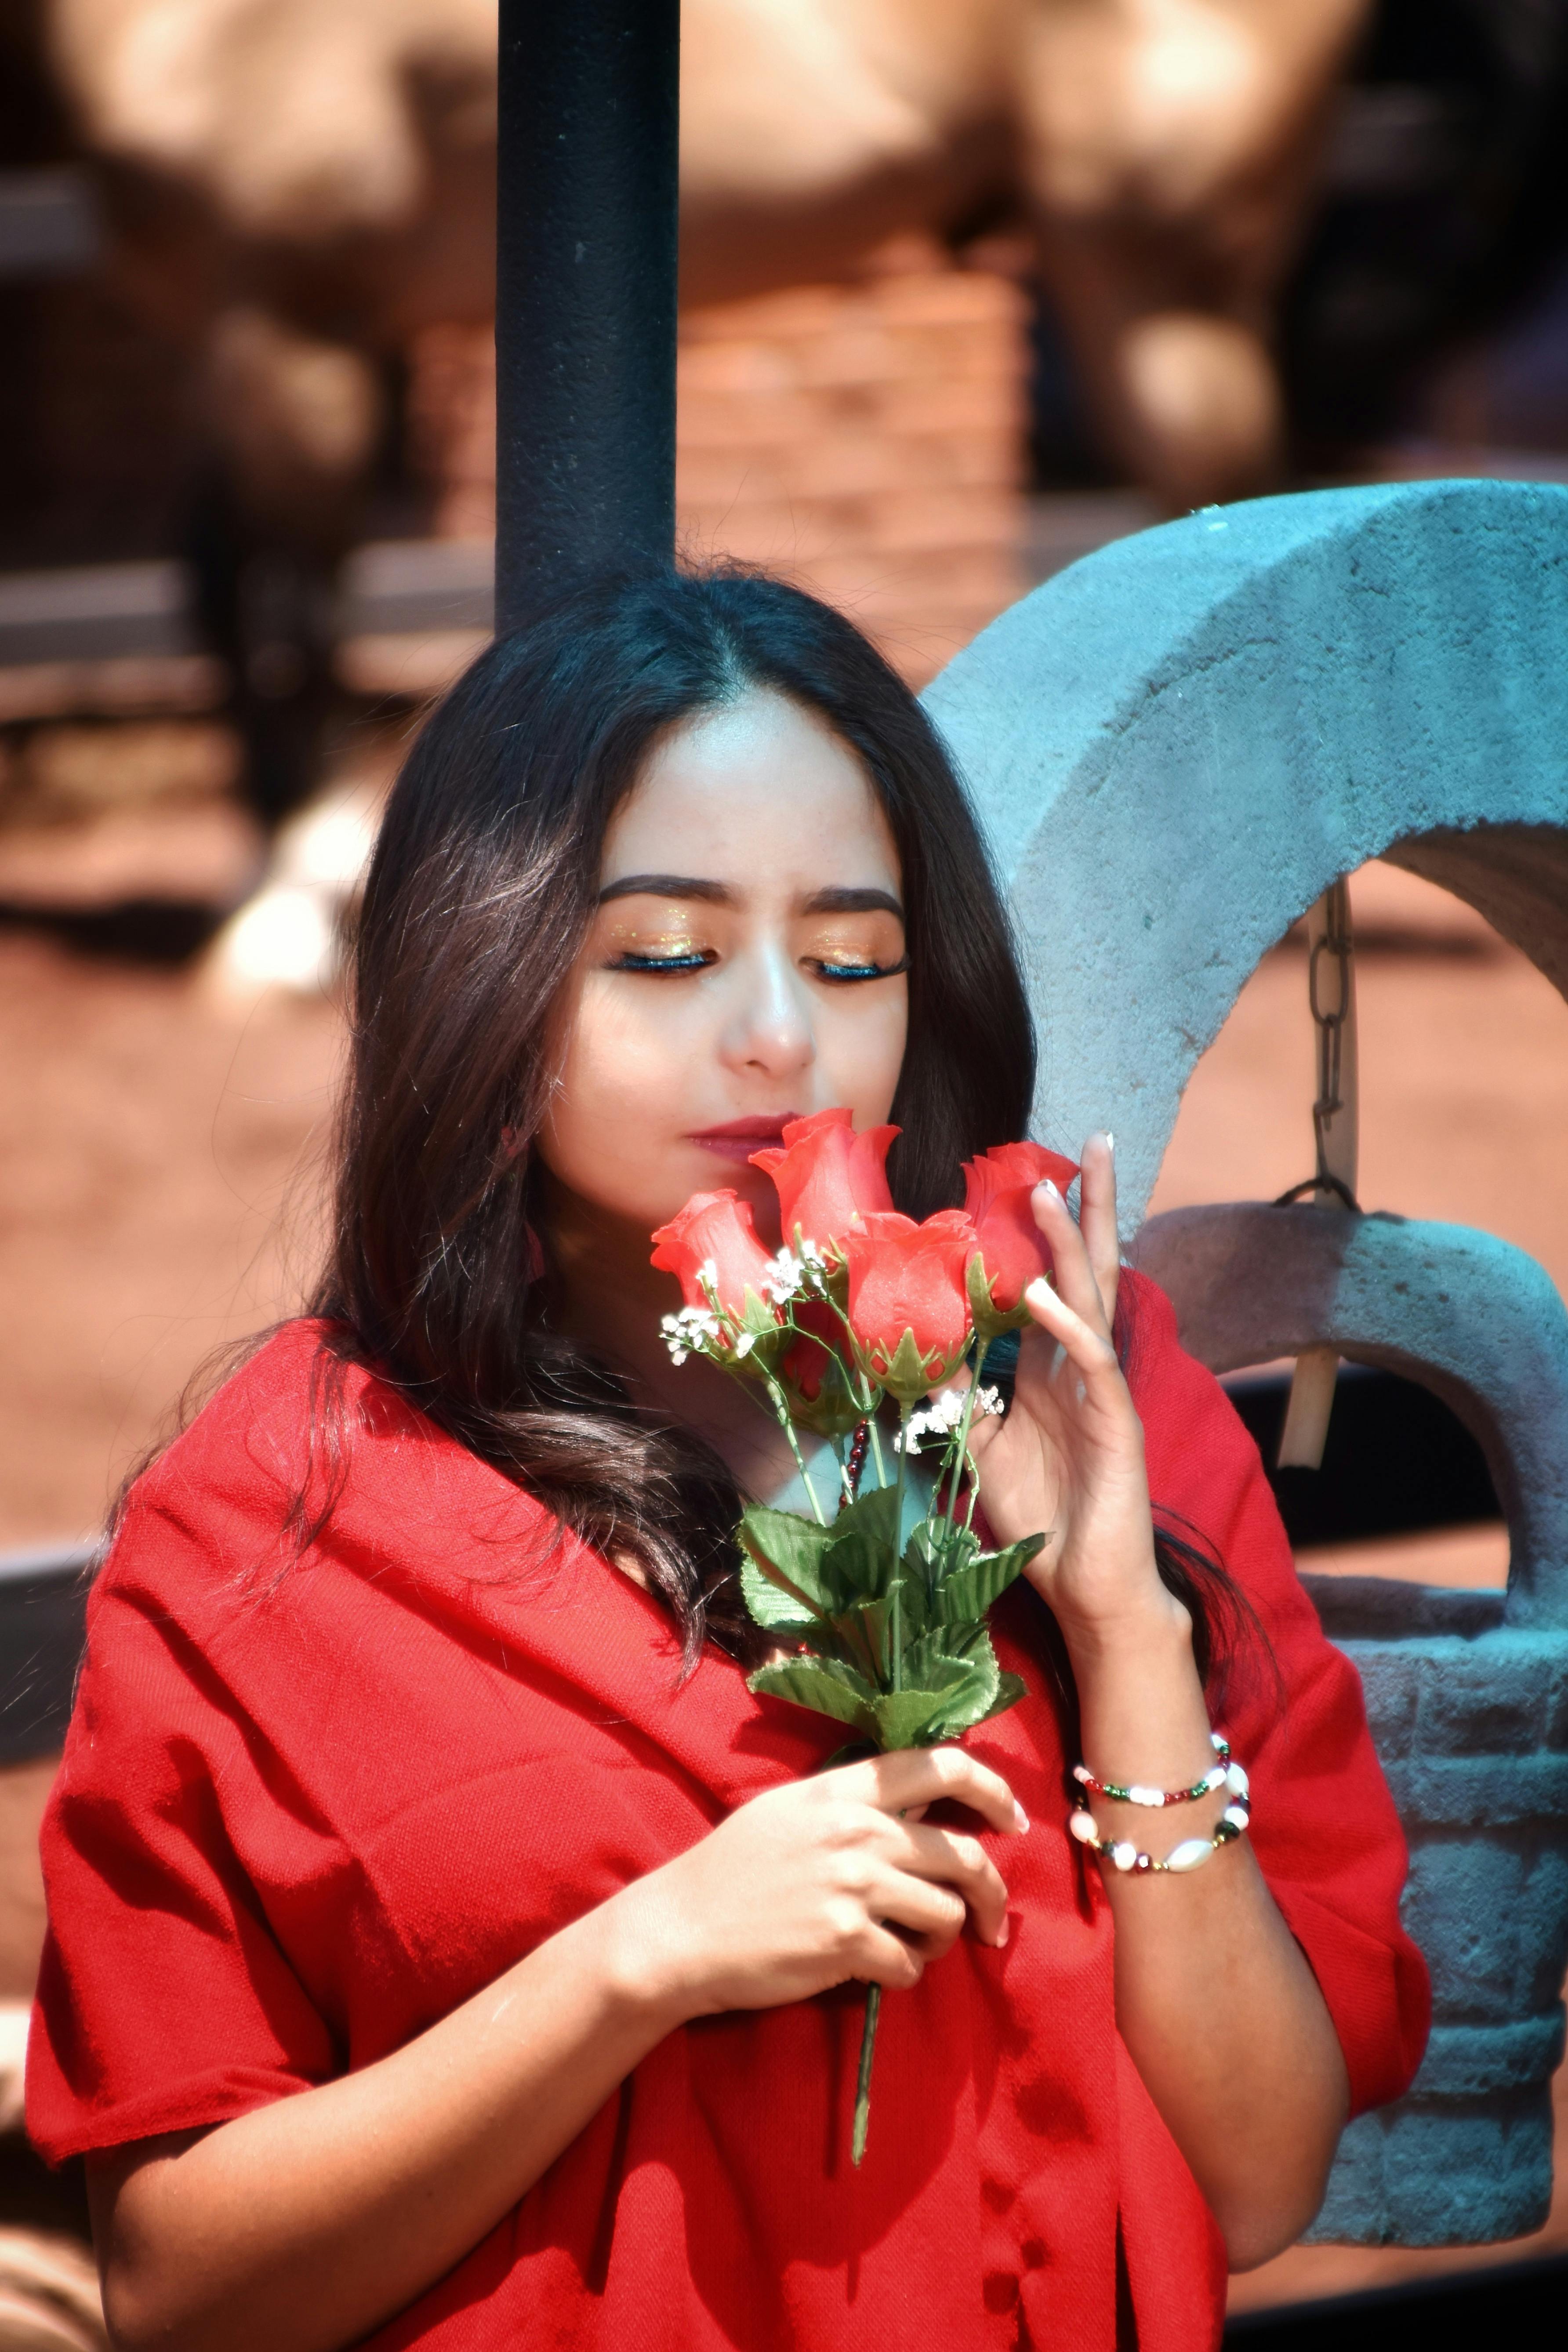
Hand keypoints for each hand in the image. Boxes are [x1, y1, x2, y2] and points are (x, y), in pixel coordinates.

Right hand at [606, 1746, 1026, 2023]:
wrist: (680, 1930)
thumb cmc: (732, 1869)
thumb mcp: (791, 1811)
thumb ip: (853, 1804)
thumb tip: (920, 1813)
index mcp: (843, 1790)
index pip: (941, 1766)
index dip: (992, 1790)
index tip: (1013, 1820)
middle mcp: (857, 1831)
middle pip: (963, 1856)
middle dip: (991, 1895)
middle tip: (992, 1922)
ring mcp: (853, 1886)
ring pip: (945, 1914)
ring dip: (940, 1939)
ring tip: (912, 1945)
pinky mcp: (845, 1942)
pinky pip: (909, 1965)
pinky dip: (902, 1974)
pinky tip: (874, 1969)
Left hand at [967, 1134, 1184, 1650]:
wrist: (1083, 1581)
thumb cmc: (1040, 1512)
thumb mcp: (980, 1440)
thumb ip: (956, 1389)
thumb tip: (911, 1342)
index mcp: (1057, 1364)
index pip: (1058, 1277)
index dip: (1052, 1229)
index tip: (1036, 1171)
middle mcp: (1085, 1365)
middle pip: (1093, 1268)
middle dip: (1094, 1205)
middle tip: (1094, 1142)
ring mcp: (1105, 1390)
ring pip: (1093, 1299)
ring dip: (1072, 1244)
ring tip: (1050, 1191)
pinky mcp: (1117, 1424)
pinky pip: (1094, 1363)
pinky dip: (1069, 1325)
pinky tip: (1045, 1294)